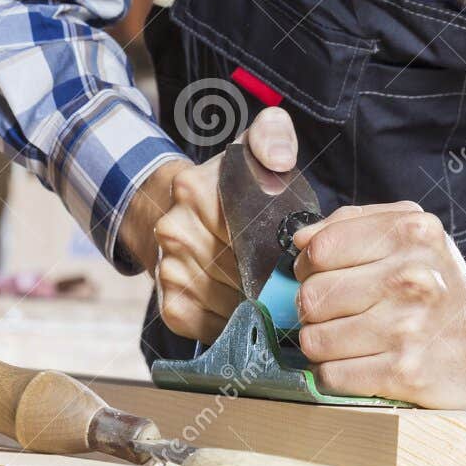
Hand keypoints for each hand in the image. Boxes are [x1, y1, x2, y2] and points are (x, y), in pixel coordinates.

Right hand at [118, 106, 299, 342]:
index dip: (282, 247)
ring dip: (262, 305)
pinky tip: (249, 306)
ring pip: (238, 305)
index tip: (297, 252)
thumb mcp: (250, 149)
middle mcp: (173, 231)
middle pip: (248, 273)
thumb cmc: (229, 189)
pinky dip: (242, 323)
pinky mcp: (171, 308)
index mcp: (193, 190)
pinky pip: (220, 328)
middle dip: (276, 278)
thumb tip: (278, 159)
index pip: (254, 232)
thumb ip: (272, 136)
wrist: (175, 215)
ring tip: (274, 291)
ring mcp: (168, 272)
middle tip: (293, 275)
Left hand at [290, 203, 465, 411]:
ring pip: (315, 339)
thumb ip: (353, 223)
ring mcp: (407, 327)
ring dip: (321, 342)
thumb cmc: (439, 287)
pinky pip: (331, 375)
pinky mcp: (403, 372)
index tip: (320, 273)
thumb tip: (300, 240)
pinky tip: (355, 361)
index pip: (321, 248)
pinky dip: (333, 372)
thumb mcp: (412, 234)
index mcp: (411, 233)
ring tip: (345, 336)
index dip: (308, 264)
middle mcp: (412, 276)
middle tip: (336, 310)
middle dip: (314, 307)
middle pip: (312, 295)